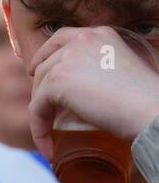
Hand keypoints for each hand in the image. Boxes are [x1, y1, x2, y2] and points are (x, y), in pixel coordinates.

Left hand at [27, 26, 158, 159]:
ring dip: (41, 110)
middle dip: (41, 88)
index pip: (60, 38)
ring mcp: (67, 59)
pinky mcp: (56, 81)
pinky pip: (36, 108)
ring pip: (39, 87)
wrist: (151, 113)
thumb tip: (75, 87)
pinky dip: (39, 129)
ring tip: (50, 132)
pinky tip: (48, 148)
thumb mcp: (120, 70)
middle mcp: (81, 40)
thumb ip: (96, 68)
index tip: (35, 71)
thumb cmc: (145, 100)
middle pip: (46, 64)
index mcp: (99, 34)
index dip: (44, 54)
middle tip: (45, 110)